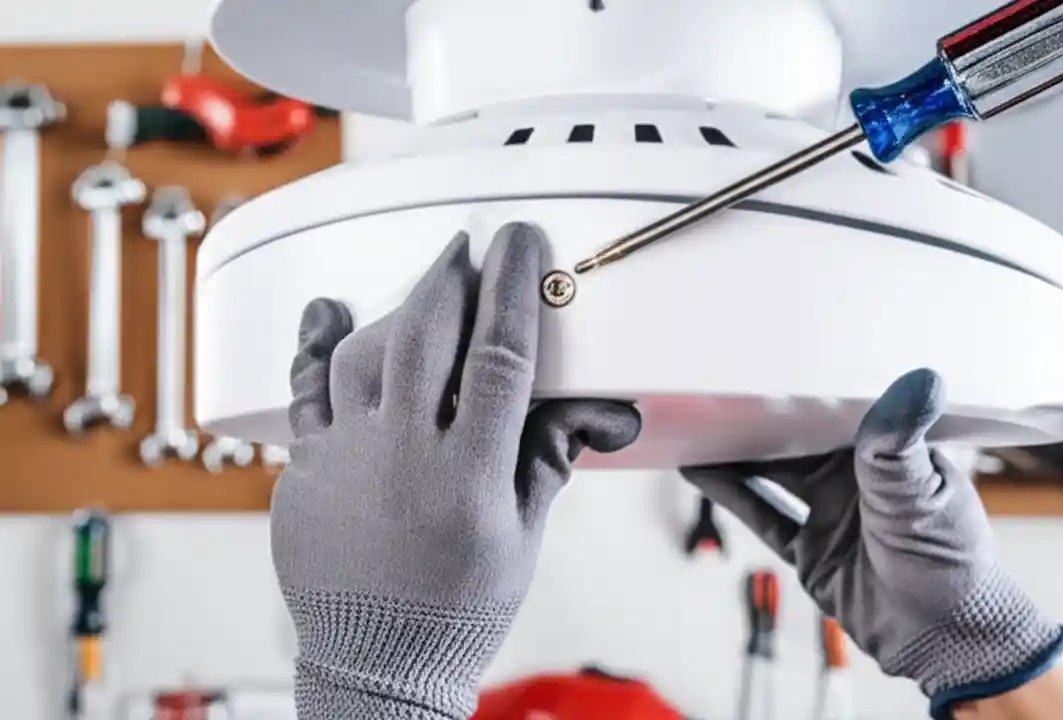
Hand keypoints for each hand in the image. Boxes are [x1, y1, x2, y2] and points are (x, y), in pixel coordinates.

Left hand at [272, 224, 641, 718]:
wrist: (376, 665)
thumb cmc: (456, 611)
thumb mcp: (522, 537)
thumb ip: (548, 458)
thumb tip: (597, 409)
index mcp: (469, 477)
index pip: (501, 356)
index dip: (515, 288)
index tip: (522, 246)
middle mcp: (401, 458)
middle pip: (425, 333)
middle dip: (452, 276)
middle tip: (469, 249)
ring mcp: (343, 460)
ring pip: (363, 351)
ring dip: (398, 307)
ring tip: (424, 289)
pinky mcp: (302, 470)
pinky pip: (305, 391)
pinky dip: (314, 347)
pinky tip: (325, 313)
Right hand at [683, 370, 1062, 718]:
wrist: (946, 641)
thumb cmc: (951, 563)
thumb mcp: (920, 495)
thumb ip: (899, 443)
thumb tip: (919, 380)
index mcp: (896, 451)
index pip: (844, 407)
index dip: (809, 387)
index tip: (773, 362)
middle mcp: (861, 477)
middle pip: (802, 437)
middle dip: (766, 415)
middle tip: (722, 387)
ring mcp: (834, 513)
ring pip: (777, 472)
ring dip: (743, 451)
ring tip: (701, 422)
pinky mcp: (811, 550)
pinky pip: (765, 514)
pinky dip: (733, 493)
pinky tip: (701, 470)